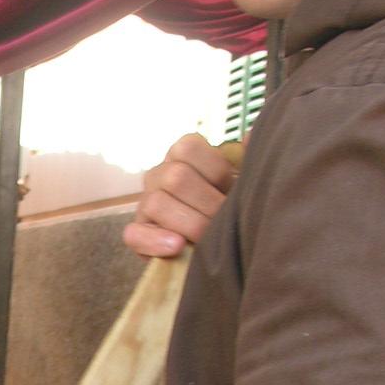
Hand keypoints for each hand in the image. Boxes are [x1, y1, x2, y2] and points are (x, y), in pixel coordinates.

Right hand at [123, 133, 237, 258]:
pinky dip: (156, 241)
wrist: (214, 244)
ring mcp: (145, 203)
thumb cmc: (227, 206)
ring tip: (208, 239)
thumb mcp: (240, 180)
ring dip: (188, 224)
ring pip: (156, 203)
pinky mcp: (137, 234)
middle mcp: (160, 174)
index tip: (231, 190)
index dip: (216, 171)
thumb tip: (250, 137)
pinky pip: (135, 234)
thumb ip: (247, 158)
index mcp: (182, 155)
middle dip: (206, 204)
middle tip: (225, 222)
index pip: (189, 148)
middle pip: (175, 177)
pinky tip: (177, 247)